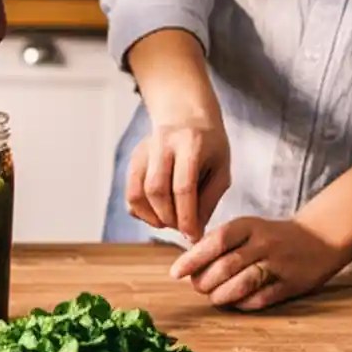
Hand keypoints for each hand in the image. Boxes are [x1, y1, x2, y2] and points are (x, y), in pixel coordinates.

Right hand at [125, 124, 231, 241]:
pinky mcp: (133, 160)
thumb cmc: (210, 146)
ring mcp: (143, 152)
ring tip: (169, 222)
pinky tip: (157, 214)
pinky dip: (141, 212)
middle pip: (156, 191)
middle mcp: (162, 145)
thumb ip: (209, 200)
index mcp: (191, 144)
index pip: (184, 187)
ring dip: (152, 217)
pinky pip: (130, 195)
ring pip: (137, 194)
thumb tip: (194, 232)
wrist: (185, 115)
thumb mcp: (222, 169)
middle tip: (182, 228)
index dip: (187, 216)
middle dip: (168, 218)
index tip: (193, 235)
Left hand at [170, 217, 351, 310]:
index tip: (175, 273)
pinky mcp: (291, 284)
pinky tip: (235, 301)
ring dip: (220, 295)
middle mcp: (263, 243)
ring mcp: (278, 264)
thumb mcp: (244, 229)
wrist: (319, 238)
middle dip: (205, 282)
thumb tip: (184, 265)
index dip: (192, 259)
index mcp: (247, 226)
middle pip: (225, 267)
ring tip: (213, 296)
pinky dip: (241, 303)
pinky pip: (260, 299)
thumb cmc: (268, 237)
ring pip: (241, 284)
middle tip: (198, 286)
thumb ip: (216, 243)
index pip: (215, 242)